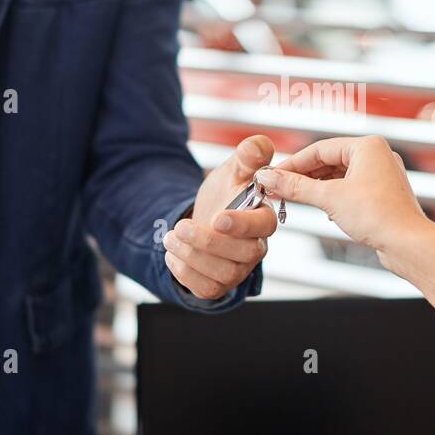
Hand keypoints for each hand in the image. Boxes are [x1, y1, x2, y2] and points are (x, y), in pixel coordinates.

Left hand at [164, 134, 276, 300]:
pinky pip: (207, 289)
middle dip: (207, 243)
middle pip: (242, 255)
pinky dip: (185, 273)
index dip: (242, 225)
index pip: (264, 227)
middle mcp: (255, 248)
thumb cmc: (224, 195)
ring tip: (171, 237)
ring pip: (223, 274)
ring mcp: (238, 270)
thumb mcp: (232, 171)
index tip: (218, 218)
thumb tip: (258, 145)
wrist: (203, 218)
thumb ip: (247, 157)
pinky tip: (173, 255)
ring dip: (192, 256)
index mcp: (263, 219)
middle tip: (180, 227)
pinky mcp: (219, 285)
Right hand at [256, 136, 434, 324]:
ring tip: (295, 199)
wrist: (408, 244)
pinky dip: (333, 197)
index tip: (273, 175)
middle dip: (303, 177)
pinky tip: (323, 209)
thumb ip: (296, 187)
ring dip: (316, 188)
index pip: (319, 149)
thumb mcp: (329, 198)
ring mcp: (381, 176)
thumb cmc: (379, 215)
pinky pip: (350, 189)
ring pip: (339, 176)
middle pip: (329, 161)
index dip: (293, 163)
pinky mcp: (382, 195)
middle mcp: (377, 156)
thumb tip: (269, 177)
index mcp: (367, 146)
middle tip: (279, 188)